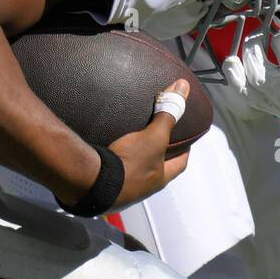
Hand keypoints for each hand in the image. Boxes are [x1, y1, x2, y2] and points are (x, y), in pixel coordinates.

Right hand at [108, 79, 192, 209]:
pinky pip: (115, 172)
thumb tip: (183, 87)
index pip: (180, 164)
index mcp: (160, 178)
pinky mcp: (105, 187)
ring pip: (136, 172)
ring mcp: (124, 191)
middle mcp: (144, 188)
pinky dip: (115, 162)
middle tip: (156, 138)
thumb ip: (168, 113)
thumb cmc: (129, 164)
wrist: (93, 182)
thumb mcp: (154, 136)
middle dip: (159, 155)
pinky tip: (109, 150)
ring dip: (136, 159)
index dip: (185, 150)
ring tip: (131, 141)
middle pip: (158, 169)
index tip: (186, 140)